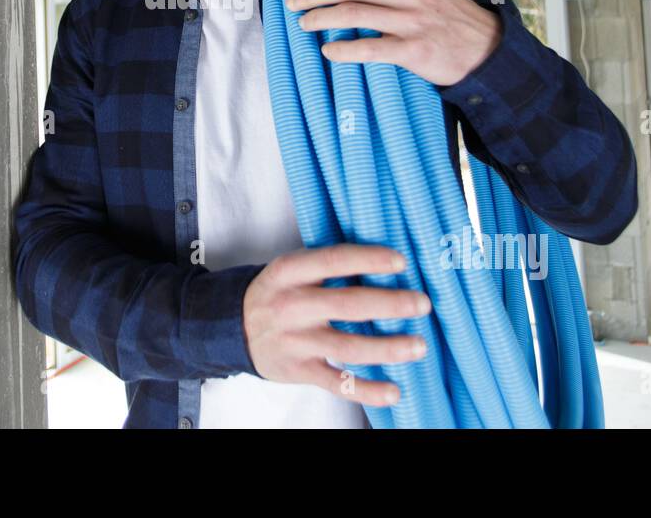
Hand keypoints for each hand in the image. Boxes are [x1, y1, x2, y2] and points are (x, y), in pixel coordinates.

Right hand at [243, 244, 430, 406]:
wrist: (229, 328)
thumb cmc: (274, 294)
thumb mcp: (289, 269)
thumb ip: (325, 265)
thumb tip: (383, 261)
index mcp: (289, 272)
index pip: (333, 260)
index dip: (368, 259)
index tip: (400, 262)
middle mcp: (292, 306)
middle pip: (347, 305)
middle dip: (390, 304)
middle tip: (421, 304)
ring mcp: (295, 341)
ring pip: (347, 347)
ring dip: (387, 348)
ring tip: (418, 346)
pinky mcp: (299, 370)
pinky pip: (336, 382)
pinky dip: (367, 389)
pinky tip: (393, 391)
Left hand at [285, 0, 502, 86]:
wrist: (484, 47)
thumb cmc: (454, 8)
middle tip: (293, 3)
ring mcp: (410, 20)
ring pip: (352, 14)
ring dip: (320, 18)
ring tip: (303, 24)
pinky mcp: (413, 50)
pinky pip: (370, 48)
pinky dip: (343, 50)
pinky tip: (327, 51)